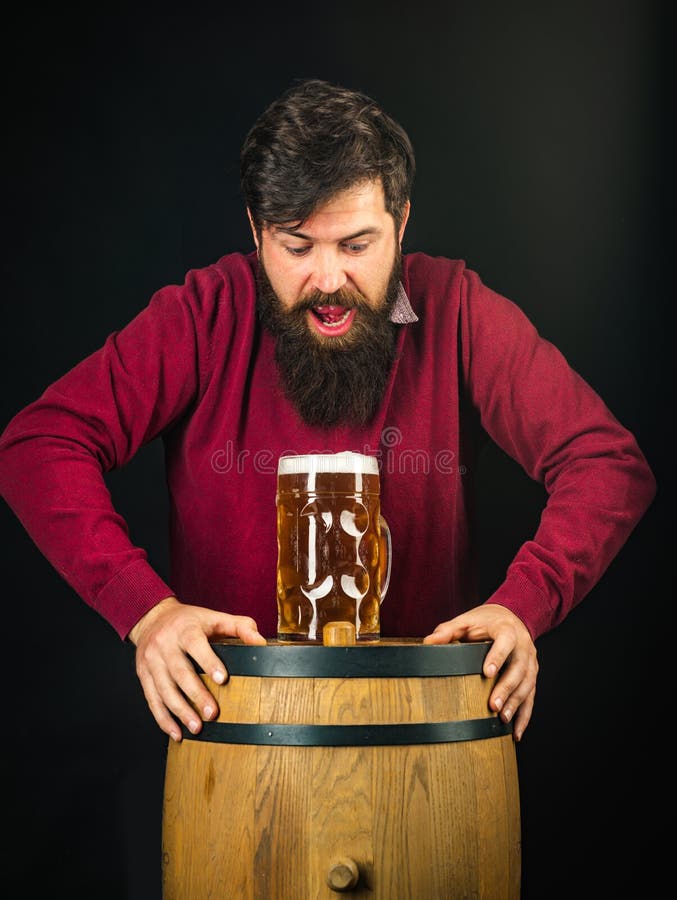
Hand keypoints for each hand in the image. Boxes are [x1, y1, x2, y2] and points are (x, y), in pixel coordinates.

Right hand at [128, 596, 266, 741]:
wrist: (152, 619)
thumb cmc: (190, 621)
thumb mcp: (214, 618)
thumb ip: (240, 627)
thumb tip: (261, 643)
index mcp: (185, 629)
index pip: (195, 644)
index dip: (209, 661)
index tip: (223, 679)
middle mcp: (165, 644)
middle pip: (180, 671)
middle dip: (196, 694)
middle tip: (213, 714)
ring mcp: (151, 661)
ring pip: (164, 689)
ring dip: (180, 711)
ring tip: (197, 727)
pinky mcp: (143, 675)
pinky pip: (152, 700)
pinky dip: (163, 719)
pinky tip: (176, 733)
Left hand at [423, 603, 537, 740]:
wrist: (510, 617)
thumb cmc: (484, 622)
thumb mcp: (466, 621)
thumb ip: (448, 630)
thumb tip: (428, 642)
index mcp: (507, 630)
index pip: (505, 642)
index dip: (497, 657)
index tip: (487, 673)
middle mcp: (523, 646)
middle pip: (518, 669)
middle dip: (506, 688)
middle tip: (493, 706)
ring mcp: (530, 663)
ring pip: (527, 685)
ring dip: (516, 704)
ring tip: (502, 720)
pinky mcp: (531, 676)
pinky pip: (530, 698)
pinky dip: (524, 716)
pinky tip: (516, 733)